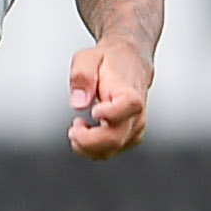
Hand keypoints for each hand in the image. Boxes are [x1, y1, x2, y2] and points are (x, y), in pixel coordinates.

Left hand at [67, 39, 150, 157]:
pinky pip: (109, 151)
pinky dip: (91, 148)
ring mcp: (135, 128)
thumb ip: (82, 77)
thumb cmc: (107, 61)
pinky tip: (85, 131)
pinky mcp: (129, 137)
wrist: (129, 63)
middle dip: (88, 140)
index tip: (93, 111)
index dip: (111, 113)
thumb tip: (79, 103)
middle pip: (116, 138)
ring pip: (111, 149)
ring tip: (77, 126)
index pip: (129, 106)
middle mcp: (137, 113)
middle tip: (72, 129)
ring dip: (87, 146)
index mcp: (130, 91)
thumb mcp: (87, 58)